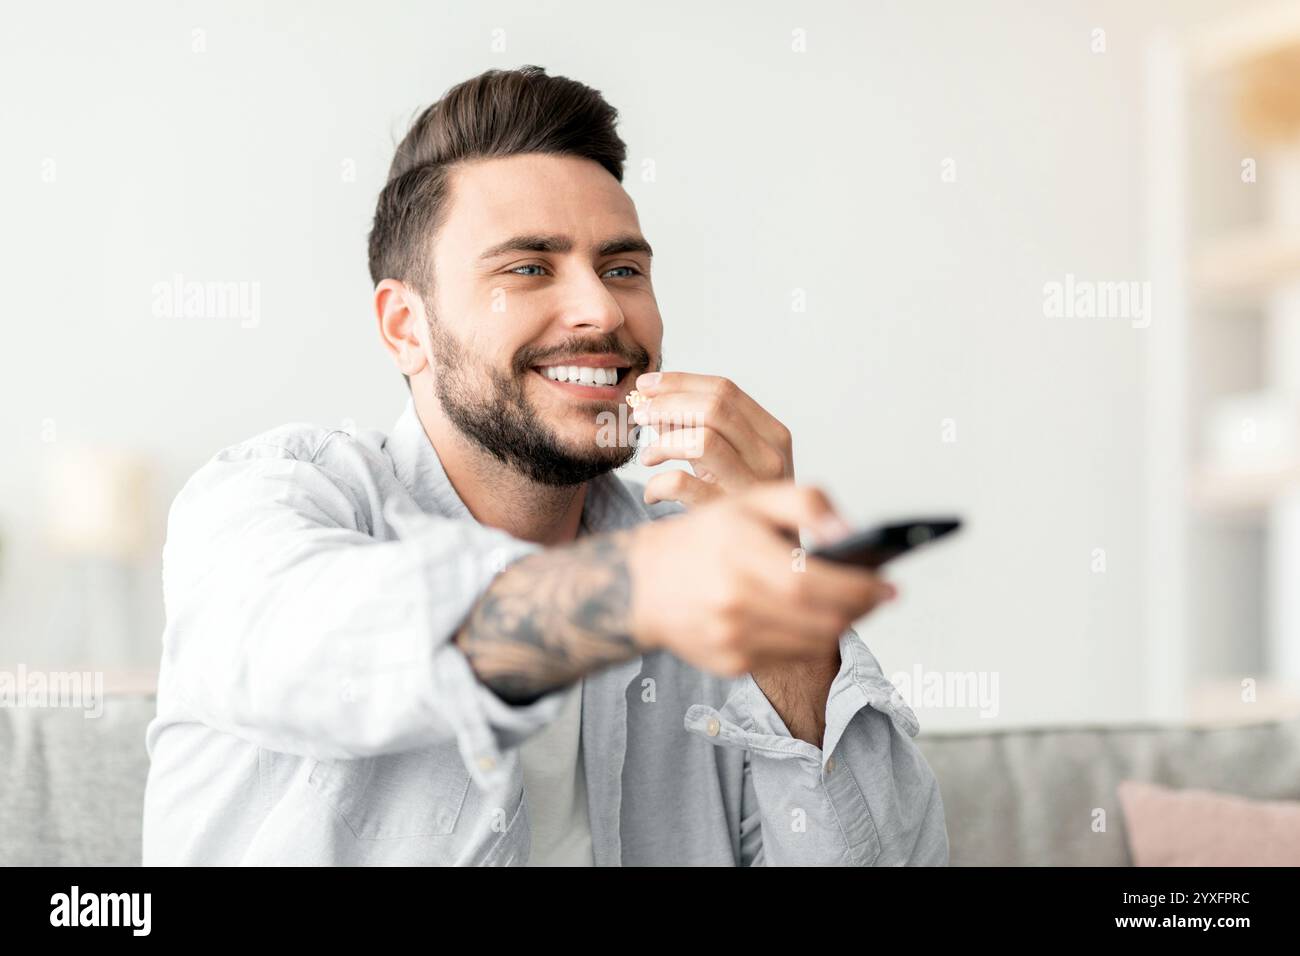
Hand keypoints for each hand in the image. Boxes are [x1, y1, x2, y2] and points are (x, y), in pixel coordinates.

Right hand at [625, 482, 892, 676]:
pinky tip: (812, 618)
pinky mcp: (730, 664)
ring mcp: (730, 638)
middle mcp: (731, 601)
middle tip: (881, 595)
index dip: (859, 589)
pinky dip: (810, 638)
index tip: (891, 585)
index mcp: (737, 554)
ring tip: (853, 604)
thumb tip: (850, 529)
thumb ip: (803, 501)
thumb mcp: (747, 501)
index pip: (812, 582)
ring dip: (841, 624)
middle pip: (820, 619)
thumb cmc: (705, 539)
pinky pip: (790, 657)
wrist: (642, 585)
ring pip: (812, 642)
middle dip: (861, 608)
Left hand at [632, 372, 794, 507]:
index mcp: (772, 434)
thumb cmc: (744, 502)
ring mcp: (753, 486)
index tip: (646, 385)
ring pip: (703, 440)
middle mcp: (770, 456)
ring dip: (663, 442)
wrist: (771, 558)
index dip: (680, 382)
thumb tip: (653, 400)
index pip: (725, 390)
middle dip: (668, 404)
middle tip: (639, 413)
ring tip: (647, 456)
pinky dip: (658, 484)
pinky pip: (684, 485)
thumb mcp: (730, 459)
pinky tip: (652, 493)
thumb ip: (697, 428)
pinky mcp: (730, 515)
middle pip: (714, 408)